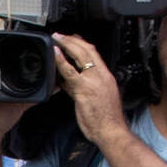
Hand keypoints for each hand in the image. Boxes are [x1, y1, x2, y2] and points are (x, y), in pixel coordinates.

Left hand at [52, 33, 127, 147]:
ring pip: (81, 55)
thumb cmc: (105, 120)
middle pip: (88, 50)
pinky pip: (70, 71)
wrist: (111, 131)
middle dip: (74, 40)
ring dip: (67, 44)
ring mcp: (93, 81)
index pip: (95, 54)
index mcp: (106, 77)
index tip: (74, 38)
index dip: (83, 44)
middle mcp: (102, 76)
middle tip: (61, 35)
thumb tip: (67, 84)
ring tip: (57, 39)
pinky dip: (62, 60)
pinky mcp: (84, 89)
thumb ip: (81, 89)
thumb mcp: (96, 99)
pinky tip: (55, 53)